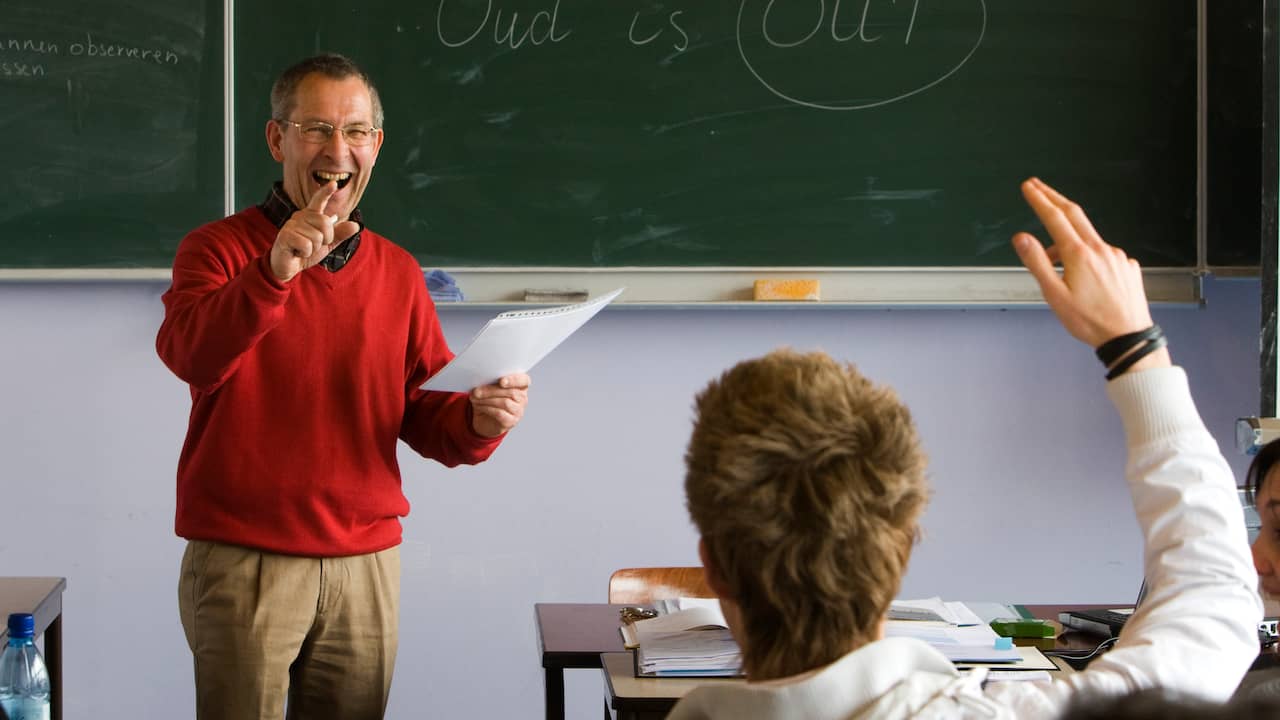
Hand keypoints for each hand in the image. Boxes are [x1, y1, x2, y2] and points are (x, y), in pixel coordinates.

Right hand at [269, 181, 360, 281]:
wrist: (288, 267)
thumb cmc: (306, 252)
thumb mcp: (327, 244)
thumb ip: (339, 234)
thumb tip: (356, 225)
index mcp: (310, 216)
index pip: (319, 201)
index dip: (326, 192)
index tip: (334, 183)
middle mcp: (300, 216)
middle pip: (325, 223)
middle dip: (325, 239)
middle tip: (313, 245)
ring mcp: (291, 225)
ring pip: (317, 237)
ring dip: (313, 249)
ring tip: (302, 250)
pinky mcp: (285, 236)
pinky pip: (307, 245)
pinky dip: (305, 253)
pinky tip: (296, 253)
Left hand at [469, 373, 530, 437]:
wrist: (486, 420)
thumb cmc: (489, 399)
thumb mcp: (489, 387)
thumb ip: (488, 383)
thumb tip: (479, 384)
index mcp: (520, 385)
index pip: (524, 380)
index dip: (514, 380)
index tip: (501, 381)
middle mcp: (522, 398)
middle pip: (511, 392)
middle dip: (491, 391)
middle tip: (476, 391)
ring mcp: (518, 411)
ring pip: (505, 403)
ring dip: (486, 400)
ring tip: (474, 398)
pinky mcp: (511, 421)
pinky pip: (499, 413)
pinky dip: (486, 408)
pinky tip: (478, 406)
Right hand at [1012, 177, 1169, 371]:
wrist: (1127, 336)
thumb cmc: (1090, 321)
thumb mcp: (1054, 295)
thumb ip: (1037, 262)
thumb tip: (1022, 238)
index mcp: (1079, 255)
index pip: (1054, 218)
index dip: (1039, 200)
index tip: (1029, 188)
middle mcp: (1100, 249)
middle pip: (1074, 214)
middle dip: (1054, 198)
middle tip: (1039, 187)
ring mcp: (1116, 256)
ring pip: (1088, 238)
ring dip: (1069, 240)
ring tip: (1058, 265)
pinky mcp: (1127, 265)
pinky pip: (1103, 252)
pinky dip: (1089, 256)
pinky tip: (1086, 277)